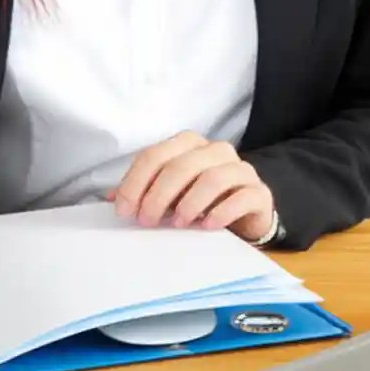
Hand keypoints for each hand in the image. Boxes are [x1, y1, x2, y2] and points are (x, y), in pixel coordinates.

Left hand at [108, 131, 274, 241]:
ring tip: (176, 223)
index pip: (155, 155)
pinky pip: (242, 197)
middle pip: (181, 165)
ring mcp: (240, 169)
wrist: (244, 214)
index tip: (123, 209)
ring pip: (213, 178)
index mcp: (188, 145)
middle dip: (158, 195)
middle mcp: (215, 151)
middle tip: (146, 220)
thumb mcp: (167, 194)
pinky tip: (206, 225)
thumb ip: (142, 192)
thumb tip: (111, 199)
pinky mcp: (259, 192)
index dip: (135, 183)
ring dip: (189, 203)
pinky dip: (221, 212)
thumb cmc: (200, 200)